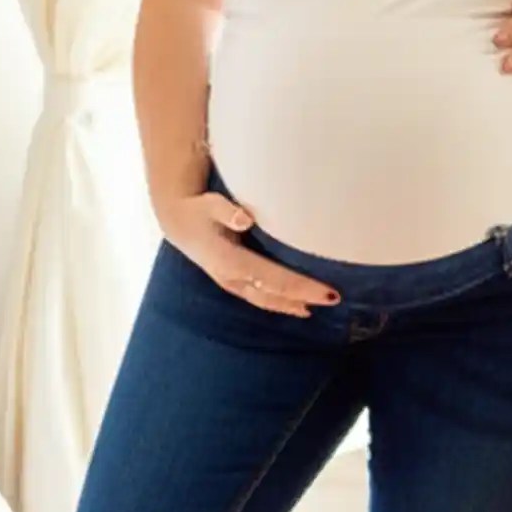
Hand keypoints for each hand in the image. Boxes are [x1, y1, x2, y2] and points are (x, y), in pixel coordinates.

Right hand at [157, 192, 340, 317]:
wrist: (177, 221)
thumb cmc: (199, 208)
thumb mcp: (209, 204)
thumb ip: (226, 210)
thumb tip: (245, 218)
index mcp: (230, 261)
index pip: (273, 278)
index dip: (301, 286)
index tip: (327, 290)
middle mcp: (232, 278)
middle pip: (274, 293)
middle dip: (304, 297)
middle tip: (334, 299)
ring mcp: (232, 284)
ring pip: (266, 300)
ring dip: (292, 304)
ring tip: (317, 307)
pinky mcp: (233, 283)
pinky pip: (261, 298)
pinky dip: (281, 303)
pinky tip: (298, 307)